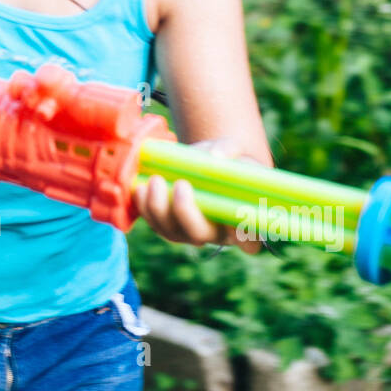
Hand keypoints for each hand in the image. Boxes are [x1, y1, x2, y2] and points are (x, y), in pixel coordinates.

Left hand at [133, 138, 263, 252]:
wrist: (207, 164)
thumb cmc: (228, 162)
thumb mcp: (236, 151)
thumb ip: (229, 150)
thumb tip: (215, 156)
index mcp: (243, 220)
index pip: (250, 241)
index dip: (244, 239)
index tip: (234, 222)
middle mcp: (216, 233)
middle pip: (199, 234)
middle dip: (185, 212)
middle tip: (180, 184)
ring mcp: (190, 233)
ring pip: (172, 232)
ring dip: (158, 209)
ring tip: (155, 180)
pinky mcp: (169, 226)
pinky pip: (155, 224)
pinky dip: (145, 209)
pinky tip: (140, 188)